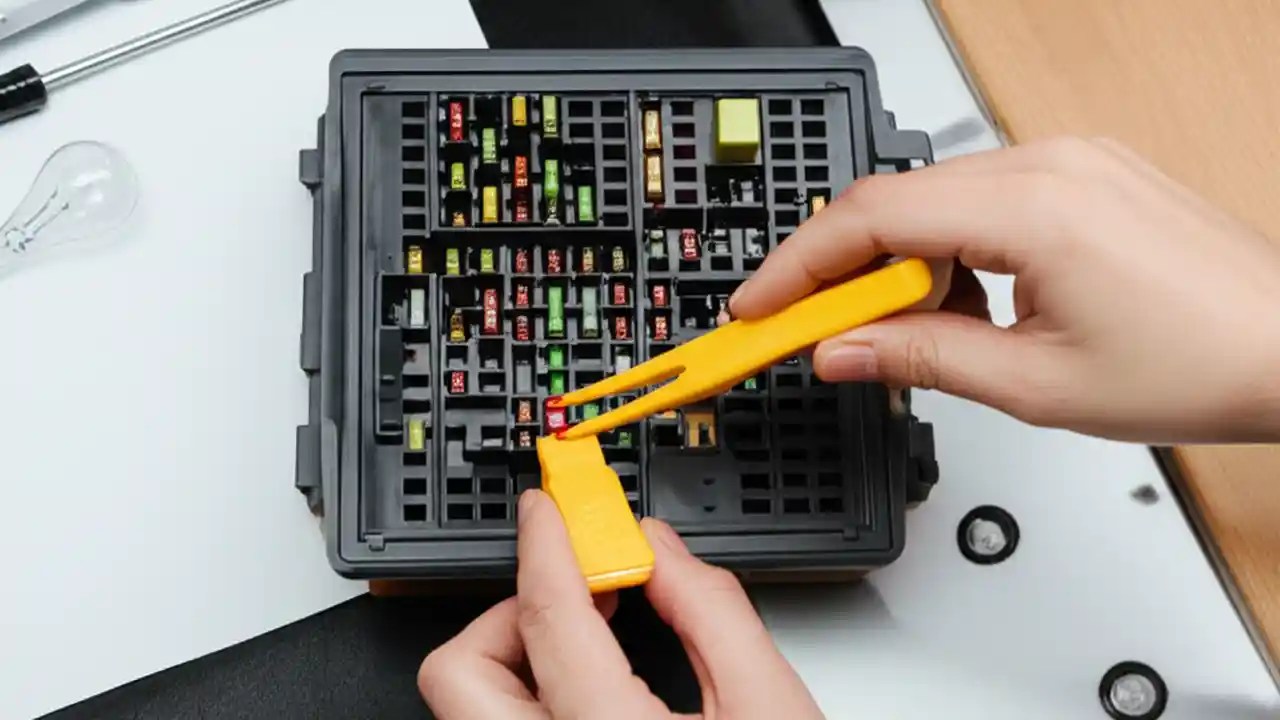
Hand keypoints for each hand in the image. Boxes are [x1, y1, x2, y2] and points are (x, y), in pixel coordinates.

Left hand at [418, 490, 823, 718]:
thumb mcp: (772, 706)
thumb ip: (712, 611)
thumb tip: (660, 551)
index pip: (548, 618)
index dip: (546, 546)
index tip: (548, 510)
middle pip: (458, 674)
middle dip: (508, 614)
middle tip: (576, 597)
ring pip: (466, 710)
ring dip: (515, 658)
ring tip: (591, 643)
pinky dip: (531, 698)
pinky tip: (590, 689)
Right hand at [730, 136, 1279, 443]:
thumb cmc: (1199, 362)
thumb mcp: (1034, 386)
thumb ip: (919, 358)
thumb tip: (838, 351)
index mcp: (1032, 207)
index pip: (870, 218)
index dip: (796, 266)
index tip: (756, 307)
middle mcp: (1046, 161)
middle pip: (893, 200)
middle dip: (838, 270)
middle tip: (809, 331)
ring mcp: (1067, 159)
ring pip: (933, 197)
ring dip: (896, 262)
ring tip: (901, 331)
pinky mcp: (1081, 172)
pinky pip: (980, 195)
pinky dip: (946, 247)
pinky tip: (958, 300)